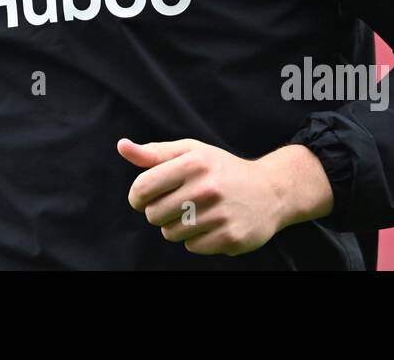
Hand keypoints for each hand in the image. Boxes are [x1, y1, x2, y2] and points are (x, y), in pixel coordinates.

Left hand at [118, 137, 331, 255]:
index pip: (142, 188)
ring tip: (195, 213)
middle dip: (158, 212)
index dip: (137, 196)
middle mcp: (207, 187)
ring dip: (176, 226)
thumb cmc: (222, 169)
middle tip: (176, 204)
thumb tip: (122, 146)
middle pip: (153, 214)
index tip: (143, 198)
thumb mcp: (191, 152)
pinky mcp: (231, 237)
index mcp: (193, 162)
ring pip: (171, 233)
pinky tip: (211, 224)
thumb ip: (154, 153)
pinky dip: (196, 239)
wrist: (271, 190)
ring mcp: (220, 214)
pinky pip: (192, 246)